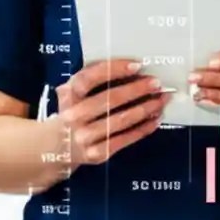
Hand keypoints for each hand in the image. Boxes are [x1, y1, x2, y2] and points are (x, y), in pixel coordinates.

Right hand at [55, 59, 170, 164]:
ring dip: (145, 109)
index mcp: (69, 94)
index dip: (114, 70)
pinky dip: (143, 129)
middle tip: (157, 84)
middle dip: (137, 90)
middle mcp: (74, 115)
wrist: (58, 146)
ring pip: (120, 121)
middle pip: (109, 99)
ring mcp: (85, 136)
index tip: (137, 65)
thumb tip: (133, 69)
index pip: (90, 78)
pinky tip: (155, 120)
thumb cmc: (74, 111)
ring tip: (161, 100)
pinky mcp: (96, 153)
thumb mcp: (74, 92)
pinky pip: (124, 139)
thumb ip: (93, 79)